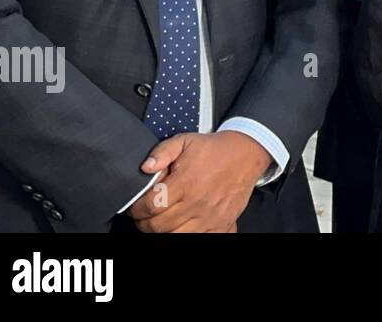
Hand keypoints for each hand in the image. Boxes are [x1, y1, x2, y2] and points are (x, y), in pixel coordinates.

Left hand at [128, 132, 269, 232]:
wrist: (246, 154)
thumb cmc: (215, 149)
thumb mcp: (185, 141)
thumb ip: (162, 152)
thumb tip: (145, 167)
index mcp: (186, 182)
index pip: (150, 206)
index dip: (136, 209)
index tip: (135, 207)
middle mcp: (197, 202)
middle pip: (158, 226)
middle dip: (145, 222)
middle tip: (144, 216)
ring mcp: (209, 216)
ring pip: (174, 236)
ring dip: (163, 231)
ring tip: (161, 221)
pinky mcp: (221, 224)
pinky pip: (197, 239)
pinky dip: (185, 235)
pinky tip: (181, 226)